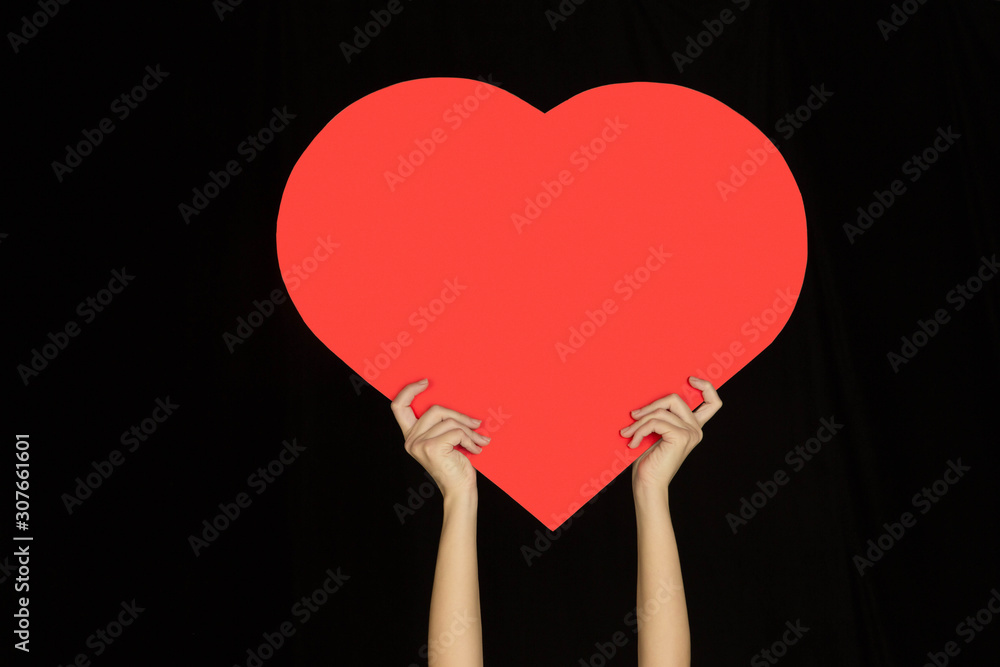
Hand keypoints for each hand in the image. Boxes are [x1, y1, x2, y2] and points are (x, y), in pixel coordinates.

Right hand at [391, 378, 490, 499]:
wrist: (460, 490)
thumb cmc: (455, 465)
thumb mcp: (445, 441)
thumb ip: (441, 425)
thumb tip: (458, 408)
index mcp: (410, 436)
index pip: (398, 407)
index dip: (409, 390)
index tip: (426, 382)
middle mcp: (410, 440)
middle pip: (435, 410)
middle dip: (460, 416)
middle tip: (477, 424)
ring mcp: (419, 444)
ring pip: (449, 421)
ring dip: (469, 430)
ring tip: (479, 440)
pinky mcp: (432, 447)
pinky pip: (456, 431)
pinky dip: (470, 439)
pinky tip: (475, 449)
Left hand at [621, 376, 721, 496]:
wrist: (648, 483)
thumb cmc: (648, 459)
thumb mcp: (656, 432)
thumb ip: (660, 416)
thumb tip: (647, 400)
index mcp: (693, 427)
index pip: (712, 402)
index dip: (706, 386)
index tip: (690, 379)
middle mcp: (695, 429)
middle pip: (675, 398)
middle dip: (650, 405)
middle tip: (633, 416)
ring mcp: (690, 433)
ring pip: (660, 411)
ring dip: (639, 421)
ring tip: (628, 433)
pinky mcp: (680, 437)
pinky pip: (655, 422)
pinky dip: (639, 430)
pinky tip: (632, 442)